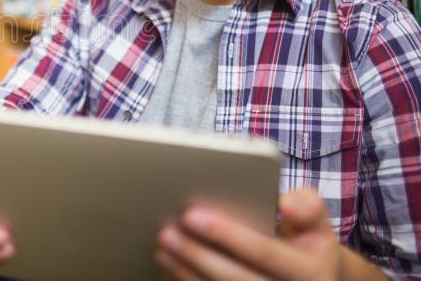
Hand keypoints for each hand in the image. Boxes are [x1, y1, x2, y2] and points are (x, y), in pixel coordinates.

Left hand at [153, 188, 385, 279]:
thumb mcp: (316, 221)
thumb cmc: (303, 239)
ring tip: (162, 248)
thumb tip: (286, 206)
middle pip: (235, 278)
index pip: (264, 252)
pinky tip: (169, 269)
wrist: (311, 277)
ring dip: (185, 272)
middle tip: (166, 233)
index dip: (226, 233)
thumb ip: (306, 206)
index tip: (191, 214)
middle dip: (197, 254)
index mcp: (312, 271)